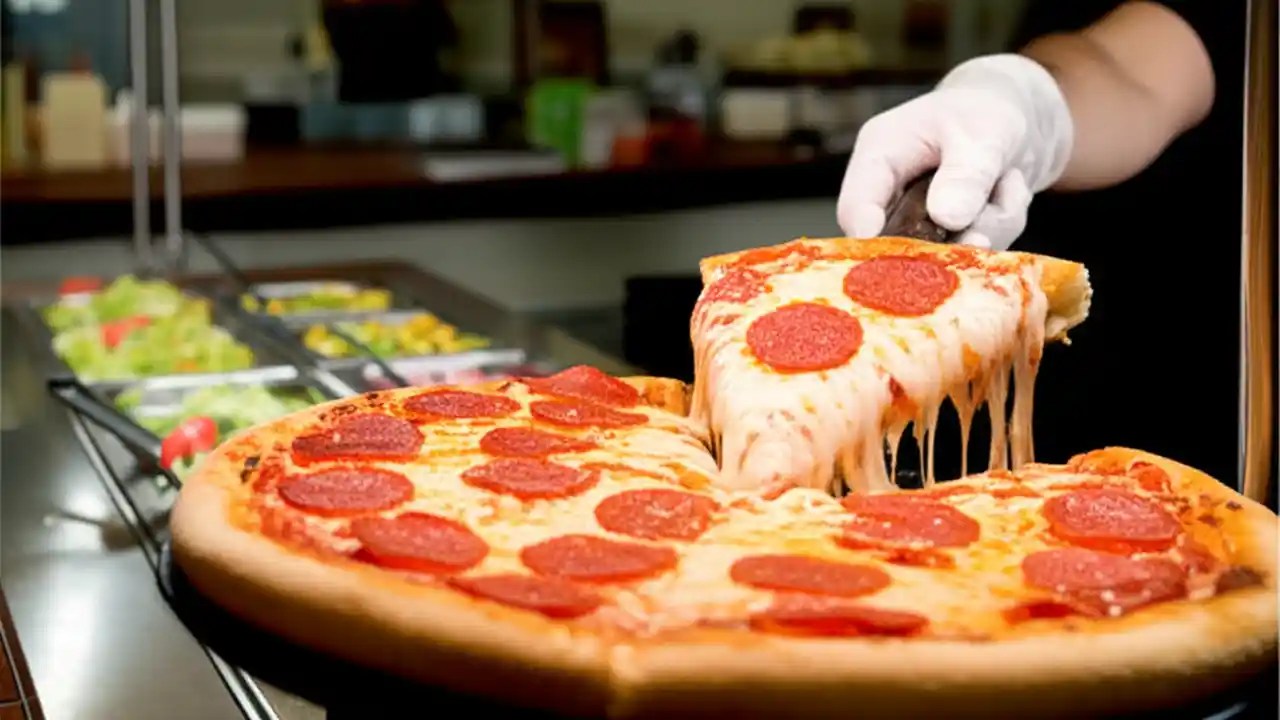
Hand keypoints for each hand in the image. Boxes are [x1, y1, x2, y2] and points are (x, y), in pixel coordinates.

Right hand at [836, 54, 1074, 250]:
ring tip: (1009, 181)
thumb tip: (947, 218)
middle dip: (947, 241)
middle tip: (982, 236)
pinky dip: (1002, 225)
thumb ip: (966, 174)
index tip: (891, 260)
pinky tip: (1009, 191)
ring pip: (943, 252)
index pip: (856, 206)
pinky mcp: (944, 238)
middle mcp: (890, 195)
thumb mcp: (984, 132)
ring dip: (990, 225)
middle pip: (895, 243)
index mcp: (880, 156)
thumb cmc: (988, 112)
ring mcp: (916, 221)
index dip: (868, 237)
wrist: (1017, 118)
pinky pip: (972, 252)